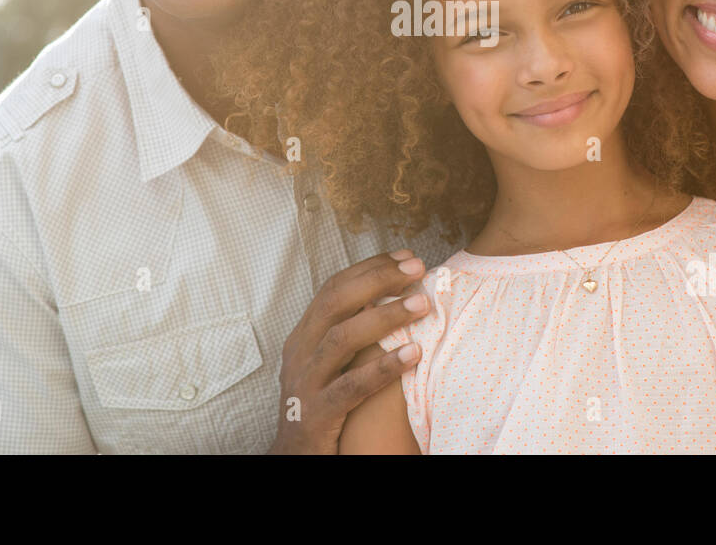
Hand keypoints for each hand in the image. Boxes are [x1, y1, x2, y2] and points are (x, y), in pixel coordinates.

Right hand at [268, 250, 429, 453]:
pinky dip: (383, 367)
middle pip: (336, 302)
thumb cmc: (322, 406)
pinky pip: (351, 387)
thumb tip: (394, 298)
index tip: (406, 255)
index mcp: (303, 336)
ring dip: (385, 317)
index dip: (370, 267)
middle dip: (378, 280)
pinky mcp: (317, 414)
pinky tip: (413, 353)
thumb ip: (351, 334)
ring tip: (422, 305)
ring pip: (342, 338)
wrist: (293, 459)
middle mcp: (300, 353)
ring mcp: (305, 384)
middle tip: (417, 268)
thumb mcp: (328, 364)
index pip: (334, 287)